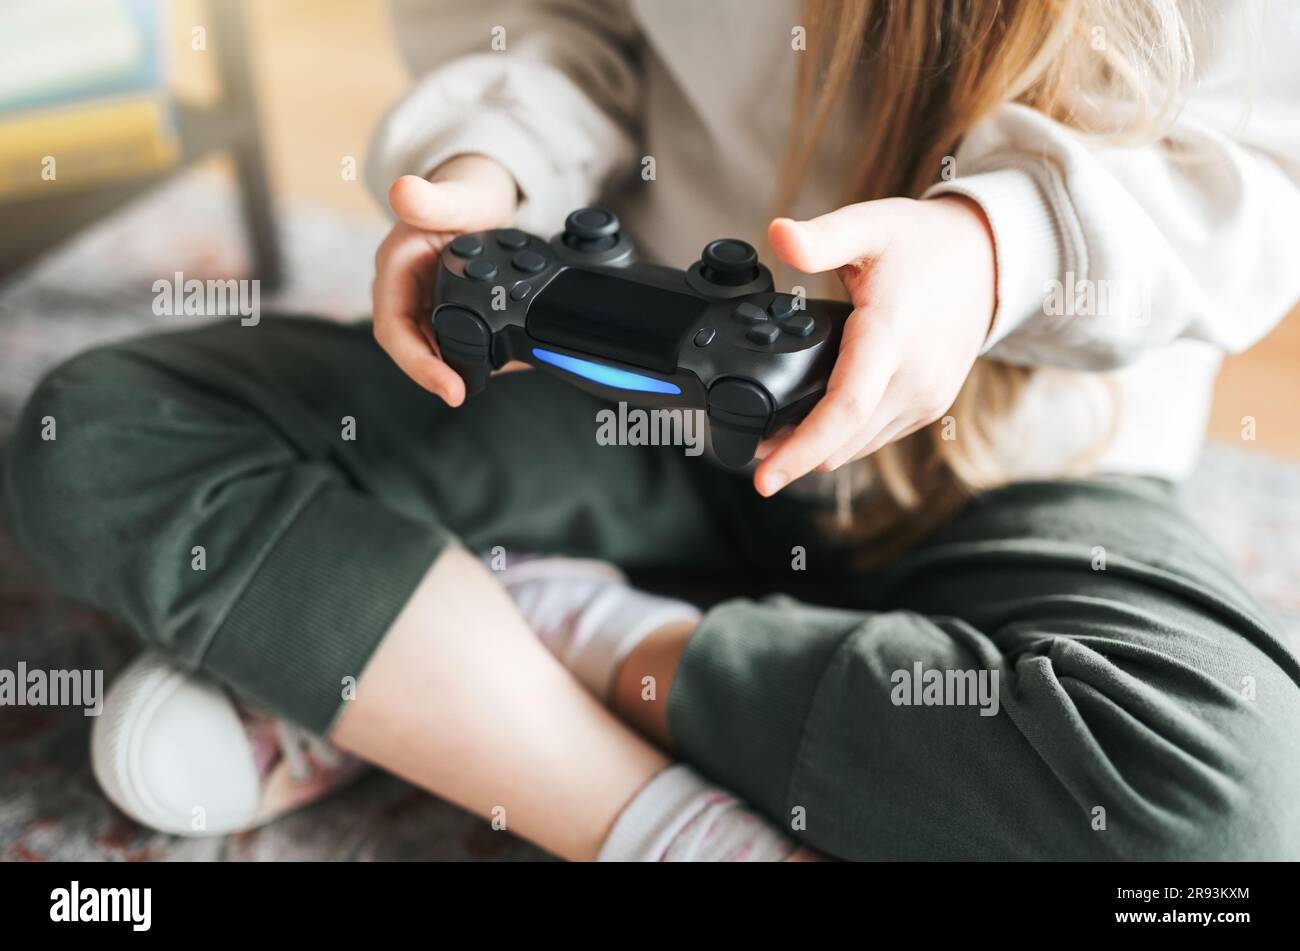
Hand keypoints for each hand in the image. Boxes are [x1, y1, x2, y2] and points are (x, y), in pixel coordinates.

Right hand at [372, 154, 518, 405]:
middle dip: (436, 374)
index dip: (416, 363)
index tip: (448, 387)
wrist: (484, 195)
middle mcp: (403, 289)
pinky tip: (503, 365)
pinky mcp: (444, 310)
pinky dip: (472, 356)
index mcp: (394, 265)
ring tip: (493, 378)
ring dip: (455, 368)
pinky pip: (451, 341)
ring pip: (431, 348)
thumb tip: (403, 191)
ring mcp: (423, 302)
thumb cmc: (467, 191)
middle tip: (466, 393)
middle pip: (410, 347)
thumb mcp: (457, 194)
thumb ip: (433, 199)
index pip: (393, 329)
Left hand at [753, 195, 996, 496]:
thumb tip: (777, 233)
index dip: (801, 449)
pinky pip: (876, 437)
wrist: (988, 260)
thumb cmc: (923, 243)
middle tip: (749, 448)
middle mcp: (914, 379)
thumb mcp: (870, 225)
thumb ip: (821, 237)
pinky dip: (843, 440)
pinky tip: (816, 426)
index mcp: (892, 337)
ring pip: (858, 446)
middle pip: (843, 440)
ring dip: (817, 451)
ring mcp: (926, 398)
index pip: (844, 409)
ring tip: (774, 439)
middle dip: (793, 456)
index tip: (764, 478)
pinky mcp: (930, 407)